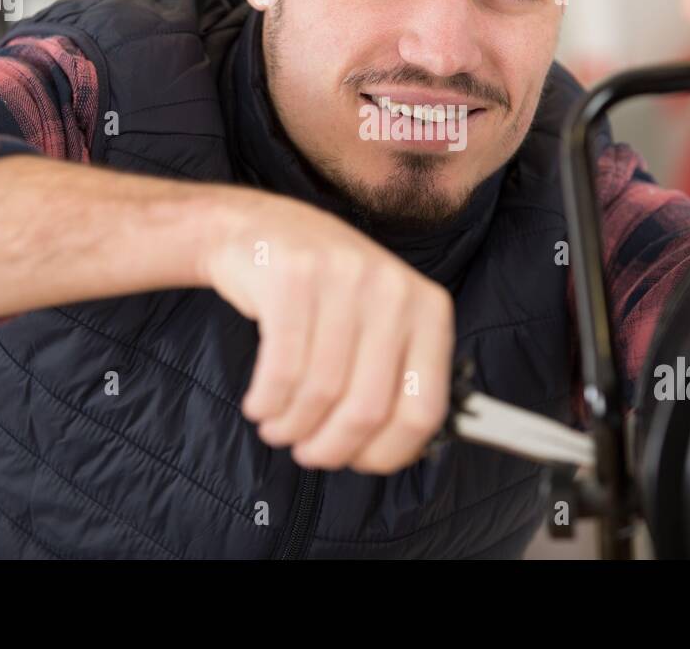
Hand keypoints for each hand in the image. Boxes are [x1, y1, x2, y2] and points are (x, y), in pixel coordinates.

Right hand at [203, 189, 453, 473]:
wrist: (263, 230)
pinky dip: (267, 402)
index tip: (356, 460)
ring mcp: (344, 279)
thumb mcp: (382, 320)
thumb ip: (399, 375)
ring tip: (278, 426)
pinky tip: (259, 405)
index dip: (387, 452)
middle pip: (367, 410)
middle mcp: (393, 290)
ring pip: (320, 393)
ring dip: (290, 427)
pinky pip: (282, 370)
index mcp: (429, 309)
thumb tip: (401, 450)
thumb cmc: (328, 291)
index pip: (424, 410)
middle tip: (306, 451)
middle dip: (329, 448)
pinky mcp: (293, 278)